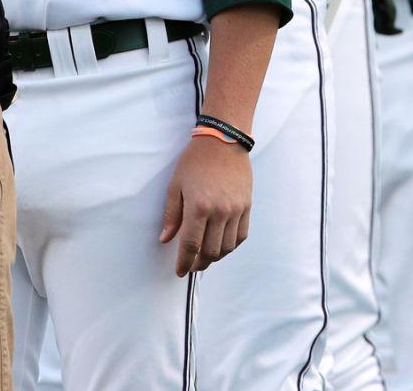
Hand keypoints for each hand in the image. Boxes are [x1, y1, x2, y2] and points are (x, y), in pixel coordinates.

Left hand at [158, 135, 253, 275]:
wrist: (224, 141)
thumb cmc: (196, 161)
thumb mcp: (176, 185)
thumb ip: (171, 215)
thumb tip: (165, 238)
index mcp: (199, 207)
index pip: (190, 246)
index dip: (184, 262)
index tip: (179, 271)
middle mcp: (220, 212)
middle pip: (210, 252)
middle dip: (199, 263)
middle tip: (191, 265)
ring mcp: (235, 210)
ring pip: (226, 248)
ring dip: (215, 257)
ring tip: (205, 256)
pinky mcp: (246, 207)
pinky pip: (241, 236)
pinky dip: (231, 246)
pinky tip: (222, 245)